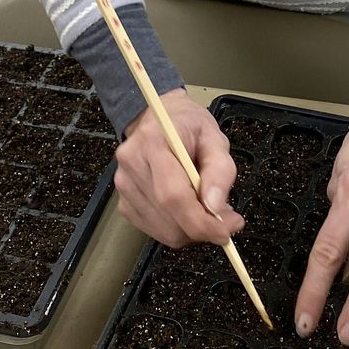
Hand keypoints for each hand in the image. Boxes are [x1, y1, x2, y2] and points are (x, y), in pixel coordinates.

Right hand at [115, 88, 243, 247]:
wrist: (158, 117)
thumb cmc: (187, 125)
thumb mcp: (214, 138)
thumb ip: (220, 172)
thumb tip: (214, 207)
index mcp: (153, 143)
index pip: (173, 196)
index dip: (200, 222)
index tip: (225, 231)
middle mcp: (133, 165)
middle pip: (169, 218)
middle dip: (202, 228)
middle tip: (224, 219)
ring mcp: (124, 186)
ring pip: (164, 231)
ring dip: (191, 230)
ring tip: (204, 208)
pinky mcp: (124, 203)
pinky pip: (155, 231)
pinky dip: (177, 229)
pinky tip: (185, 209)